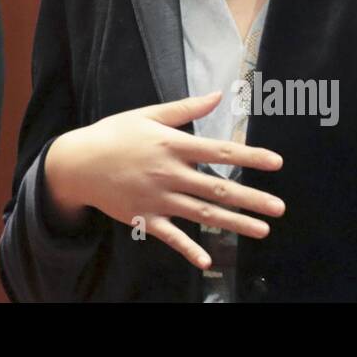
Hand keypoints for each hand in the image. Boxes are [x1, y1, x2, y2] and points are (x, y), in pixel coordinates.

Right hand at [44, 91, 284, 270]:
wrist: (77, 163)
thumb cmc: (114, 134)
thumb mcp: (147, 114)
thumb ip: (184, 109)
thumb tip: (218, 94)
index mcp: (171, 145)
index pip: (219, 150)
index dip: (250, 156)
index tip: (276, 162)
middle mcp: (169, 173)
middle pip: (217, 186)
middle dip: (251, 198)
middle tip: (279, 207)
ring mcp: (157, 198)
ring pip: (203, 212)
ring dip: (234, 222)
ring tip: (263, 230)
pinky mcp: (144, 218)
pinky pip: (171, 236)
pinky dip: (188, 249)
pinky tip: (208, 261)